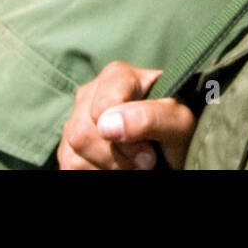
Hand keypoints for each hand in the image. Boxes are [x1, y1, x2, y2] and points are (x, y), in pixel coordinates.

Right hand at [58, 62, 196, 170]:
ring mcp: (76, 117)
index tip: (149, 152)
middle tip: (143, 162)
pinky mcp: (69, 143)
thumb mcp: (179, 122)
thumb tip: (107, 125)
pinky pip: (68, 164)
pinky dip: (94, 172)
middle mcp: (91, 92)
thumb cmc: (178, 128)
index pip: (101, 109)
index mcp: (117, 76)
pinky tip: (115, 167)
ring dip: (106, 167)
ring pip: (73, 152)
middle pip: (82, 133)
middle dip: (115, 157)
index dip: (124, 137)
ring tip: (132, 164)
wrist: (171, 147)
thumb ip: (149, 117)